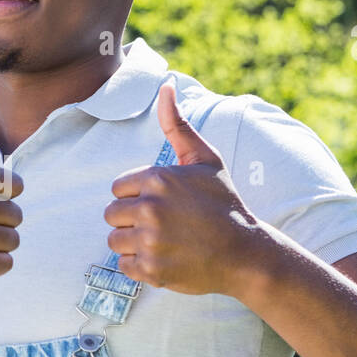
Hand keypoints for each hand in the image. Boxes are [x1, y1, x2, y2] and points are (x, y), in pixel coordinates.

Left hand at [102, 83, 262, 296]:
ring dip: (133, 243)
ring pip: (114, 240)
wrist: (245, 252)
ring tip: (162, 241)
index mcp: (157, 179)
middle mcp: (150, 209)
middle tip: (163, 224)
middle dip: (131, 219)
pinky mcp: (151, 270)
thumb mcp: (205, 159)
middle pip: (111, 214)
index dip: (137, 196)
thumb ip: (178, 125)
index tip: (162, 204)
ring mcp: (150, 241)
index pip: (118, 188)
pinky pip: (123, 266)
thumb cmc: (224, 203)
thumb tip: (165, 86)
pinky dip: (139, 265)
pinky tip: (163, 258)